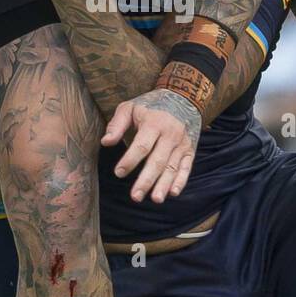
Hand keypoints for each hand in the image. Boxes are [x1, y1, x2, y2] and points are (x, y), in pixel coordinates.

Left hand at [103, 89, 201, 203]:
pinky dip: (181, 181)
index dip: (130, 160)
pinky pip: (187, 167)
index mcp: (154, 122)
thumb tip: (105, 142)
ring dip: (164, 184)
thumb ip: (116, 124)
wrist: (183, 97)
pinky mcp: (190, 150)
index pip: (142, 145)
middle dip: (146, 180)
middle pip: (157, 160)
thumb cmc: (150, 106)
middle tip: (135, 197)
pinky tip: (172, 193)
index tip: (118, 173)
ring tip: (155, 199)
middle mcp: (170, 134)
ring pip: (172, 167)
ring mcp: (182, 144)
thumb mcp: (130, 107)